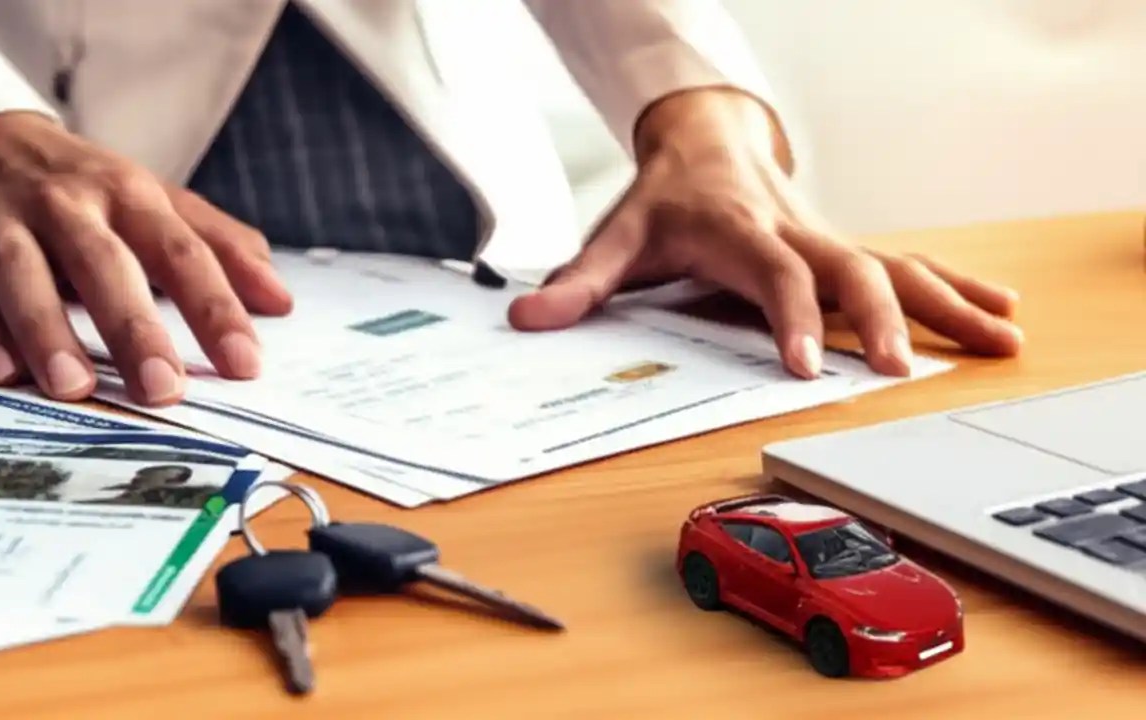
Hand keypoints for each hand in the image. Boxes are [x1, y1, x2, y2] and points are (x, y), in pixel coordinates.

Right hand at [0, 111, 290, 404]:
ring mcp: (1, 221)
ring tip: (75, 387)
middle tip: (163, 388)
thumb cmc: (86, 190)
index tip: (245, 361)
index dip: (215, 308)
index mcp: (130, 194)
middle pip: (105, 264)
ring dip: (49, 332)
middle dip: (134, 328)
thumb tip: (280, 301)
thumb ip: (223, 250)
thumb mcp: (159, 204)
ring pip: (24, 275)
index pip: (182, 253)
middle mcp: (67, 203)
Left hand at [508, 90, 1022, 377]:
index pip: (773, 272)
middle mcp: (795, 232)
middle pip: (852, 266)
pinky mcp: (843, 246)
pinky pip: (907, 263)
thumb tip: (528, 320)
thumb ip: (580, 282)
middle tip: (901, 369)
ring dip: (948, 301)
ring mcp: (827, 238)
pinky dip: (953, 287)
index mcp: (739, 230)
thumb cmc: (667, 196)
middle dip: (882, 317)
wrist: (705, 144)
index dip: (792, 314)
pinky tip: (998, 309)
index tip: (807, 364)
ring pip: (897, 263)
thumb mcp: (618, 235)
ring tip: (1002, 336)